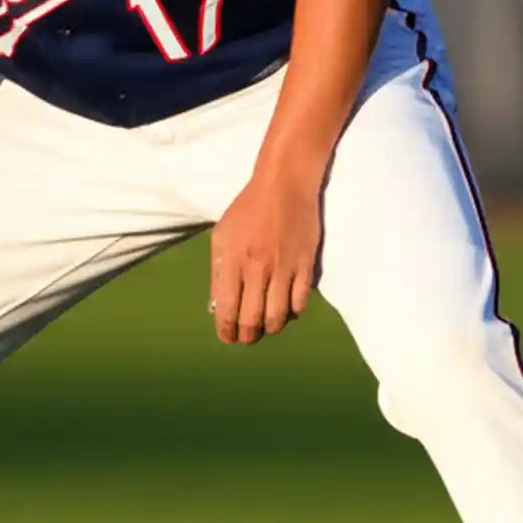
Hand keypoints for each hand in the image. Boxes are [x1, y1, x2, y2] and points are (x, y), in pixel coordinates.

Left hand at [209, 172, 321, 344]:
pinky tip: (287, 308)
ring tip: (265, 326)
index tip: (227, 336)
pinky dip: (293, 311)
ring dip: (270, 327)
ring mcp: (284, 268)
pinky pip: (301, 302)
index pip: (227, 307)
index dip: (226, 328)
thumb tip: (217, 304)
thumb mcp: (221, 236)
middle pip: (253, 318)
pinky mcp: (306, 265)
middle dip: (247, 335)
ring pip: (278, 315)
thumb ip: (218, 270)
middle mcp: (258, 268)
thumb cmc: (247, 209)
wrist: (283, 186)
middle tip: (246, 337)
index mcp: (233, 260)